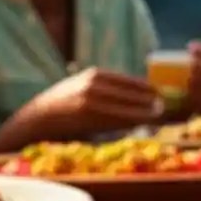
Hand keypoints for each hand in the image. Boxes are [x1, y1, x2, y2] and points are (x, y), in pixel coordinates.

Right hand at [23, 67, 160, 137]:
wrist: (36, 119)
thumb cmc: (62, 105)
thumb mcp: (82, 87)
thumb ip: (104, 89)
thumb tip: (133, 96)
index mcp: (94, 75)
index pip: (128, 80)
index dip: (146, 88)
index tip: (159, 94)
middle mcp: (93, 85)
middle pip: (131, 93)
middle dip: (149, 101)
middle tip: (164, 108)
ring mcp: (90, 101)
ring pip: (126, 107)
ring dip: (144, 113)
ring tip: (158, 116)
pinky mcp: (87, 117)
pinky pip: (115, 120)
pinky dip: (130, 122)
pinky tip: (140, 124)